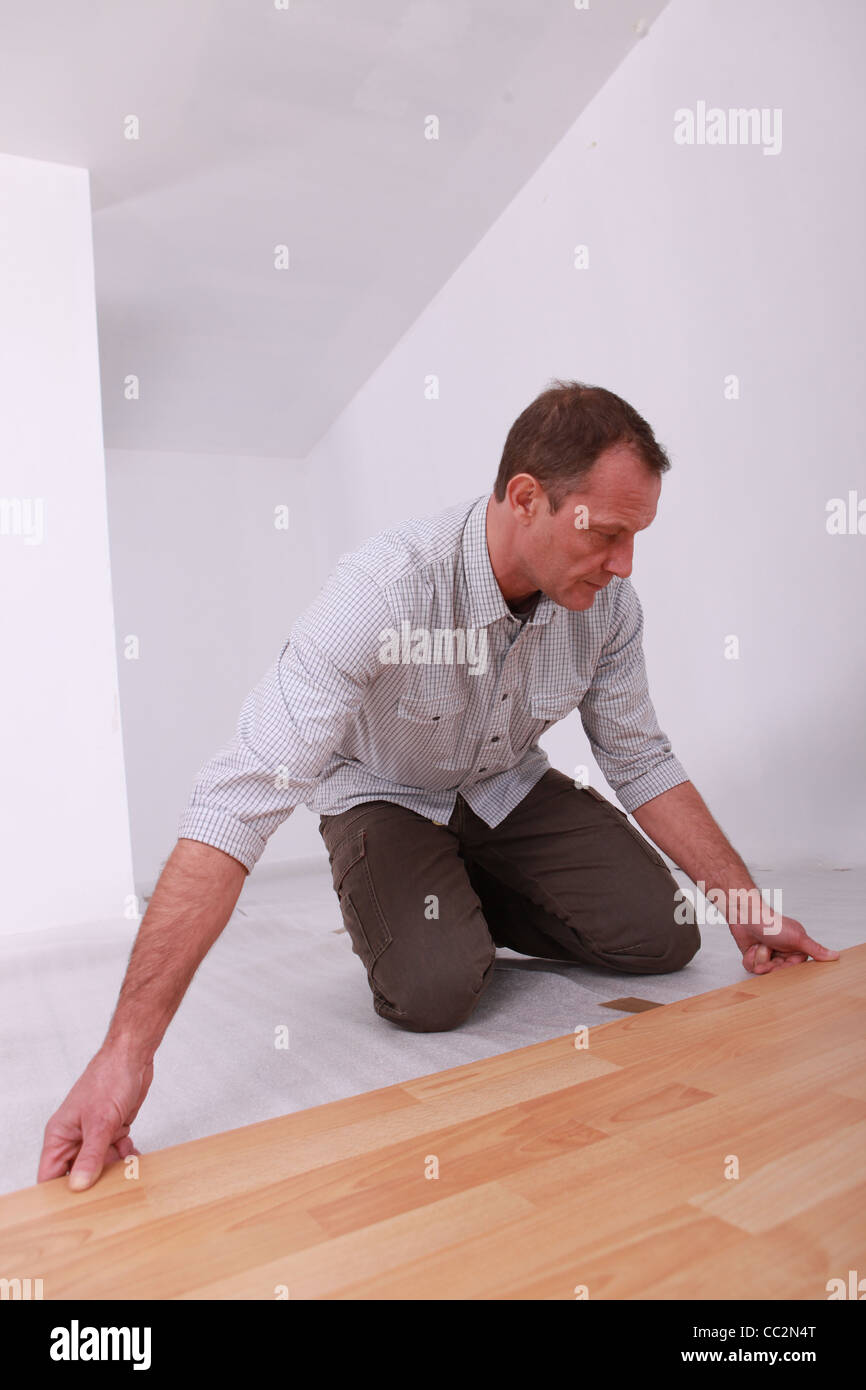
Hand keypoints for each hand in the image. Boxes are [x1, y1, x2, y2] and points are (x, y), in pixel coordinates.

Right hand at [38, 1045, 152, 1190]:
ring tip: (126, 1163)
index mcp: (60, 1135)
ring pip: (100, 1166)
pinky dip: (125, 1156)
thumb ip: (90, 1156)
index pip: (50, 1175)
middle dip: (94, 1182)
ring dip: (114, 1168)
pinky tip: (133, 1152)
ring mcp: (94, 1135)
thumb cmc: (109, 1078)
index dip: (59, 1194)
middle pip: (77, 1174)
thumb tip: (78, 1186)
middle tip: (110, 1188)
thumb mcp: (100, 1122)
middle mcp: (74, 1138)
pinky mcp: (112, 1131)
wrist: (133, 1057)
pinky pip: (115, 1154)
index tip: (75, 1210)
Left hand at [730, 912, 839, 974]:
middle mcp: (783, 953)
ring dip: (759, 957)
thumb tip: (836, 956)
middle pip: (777, 972)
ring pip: (763, 971)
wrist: (746, 915)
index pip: (794, 970)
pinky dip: (750, 957)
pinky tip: (752, 946)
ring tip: (760, 943)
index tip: (780, 960)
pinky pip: (751, 967)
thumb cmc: (772, 923)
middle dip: (770, 963)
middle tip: (768, 949)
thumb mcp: (798, 938)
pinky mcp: (754, 955)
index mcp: (796, 949)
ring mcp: (768, 955)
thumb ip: (815, 949)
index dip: (784, 967)